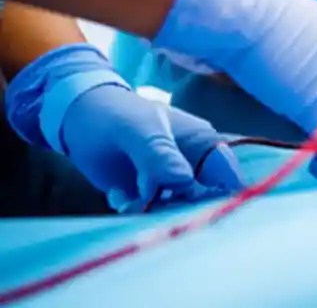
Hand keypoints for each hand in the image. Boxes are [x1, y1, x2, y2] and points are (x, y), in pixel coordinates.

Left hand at [4, 43, 244, 211]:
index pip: (226, 174)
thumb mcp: (137, 130)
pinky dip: (132, 210)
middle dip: (178, 209)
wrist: (78, 118)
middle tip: (149, 202)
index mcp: (202, 143)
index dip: (223, 195)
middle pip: (202, 199)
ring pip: (174, 210)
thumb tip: (185, 180)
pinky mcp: (148, 196)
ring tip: (127, 198)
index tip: (199, 210)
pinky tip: (117, 194)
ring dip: (151, 212)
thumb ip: (158, 154)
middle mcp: (193, 166)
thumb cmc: (115, 114)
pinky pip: (148, 214)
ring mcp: (170, 182)